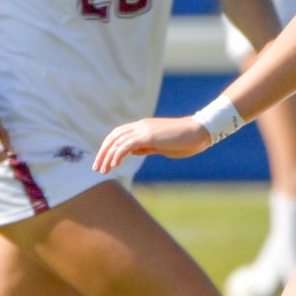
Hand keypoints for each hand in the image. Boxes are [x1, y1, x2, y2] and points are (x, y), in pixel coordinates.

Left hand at [93, 116, 210, 172]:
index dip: (108, 147)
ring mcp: (143, 129)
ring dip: (107, 156)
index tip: (103, 161)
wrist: (199, 132)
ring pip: (117, 142)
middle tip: (96, 168)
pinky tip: (113, 165)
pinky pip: (126, 145)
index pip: (118, 134)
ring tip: (103, 170)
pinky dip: (117, 155)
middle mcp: (140, 126)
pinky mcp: (148, 136)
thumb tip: (130, 151)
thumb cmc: (183, 140)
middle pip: (113, 137)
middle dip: (102, 152)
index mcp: (142, 127)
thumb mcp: (160, 145)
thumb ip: (145, 147)